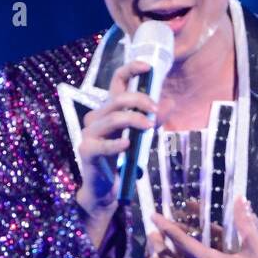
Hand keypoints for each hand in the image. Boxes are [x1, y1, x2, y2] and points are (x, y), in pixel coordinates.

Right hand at [76, 59, 161, 243]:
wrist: (105, 189)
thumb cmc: (121, 160)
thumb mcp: (139, 136)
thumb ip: (152, 119)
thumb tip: (170, 102)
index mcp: (107, 110)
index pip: (116, 82)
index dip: (130, 70)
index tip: (148, 67)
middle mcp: (96, 118)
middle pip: (117, 98)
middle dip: (140, 101)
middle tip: (156, 112)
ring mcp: (89, 134)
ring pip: (113, 118)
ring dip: (134, 120)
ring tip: (150, 127)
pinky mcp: (87, 151)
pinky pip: (104, 145)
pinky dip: (117, 144)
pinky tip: (128, 143)